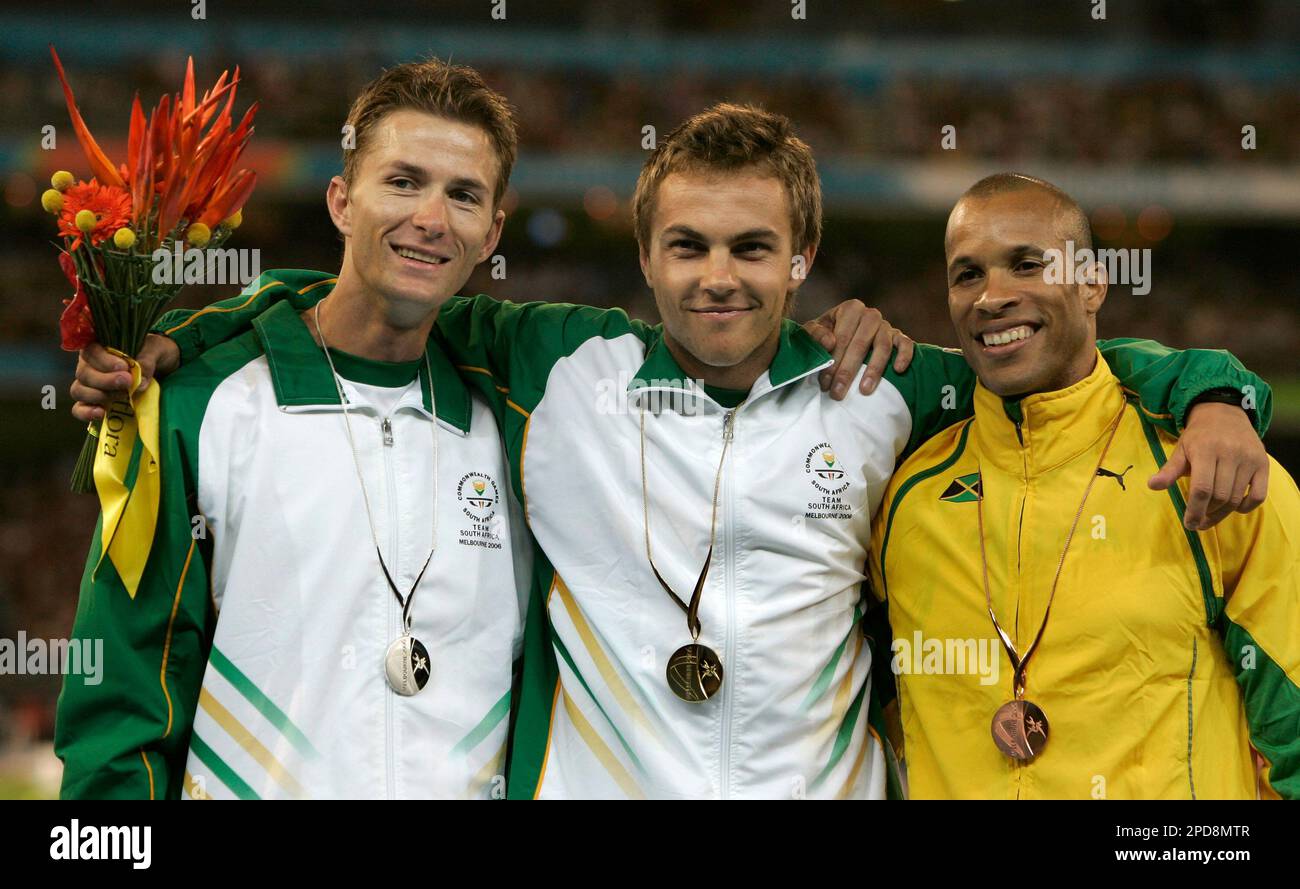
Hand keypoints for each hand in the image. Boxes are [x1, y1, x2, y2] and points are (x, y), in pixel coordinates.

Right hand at [70, 335, 180, 422]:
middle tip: (127, 382)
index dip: (104, 361)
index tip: (123, 367)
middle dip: (104, 380)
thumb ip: (147, 359)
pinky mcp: (95, 402)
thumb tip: (139, 383)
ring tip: (120, 396)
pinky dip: (86, 412)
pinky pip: (80, 409)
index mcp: (101, 346)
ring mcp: (91, 385)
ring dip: (97, 395)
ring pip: (79, 390)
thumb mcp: (157, 349)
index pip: (91, 352)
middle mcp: (91, 365)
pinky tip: (100, 413)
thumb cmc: (155, 353)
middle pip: (84, 373)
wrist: (164, 369)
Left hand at [803, 300, 914, 399]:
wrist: (840, 338)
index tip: (825, 383)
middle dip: (848, 371)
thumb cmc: (825, 336)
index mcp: (850, 309)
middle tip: (838, 393)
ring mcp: (886, 325)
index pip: (842, 338)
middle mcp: (870, 315)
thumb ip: (815, 335)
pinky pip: (905, 343)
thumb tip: (829, 342)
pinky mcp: (899, 336)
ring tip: (864, 390)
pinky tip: (898, 370)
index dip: (833, 361)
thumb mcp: (813, 333)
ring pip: (883, 347)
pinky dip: (904, 355)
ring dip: (874, 369)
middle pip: (860, 344)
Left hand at [1147, 401, 1268, 529]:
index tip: (1189, 524)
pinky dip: (1246, 507)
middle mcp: (1230, 453)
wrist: (1224, 414)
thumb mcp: (1180, 449)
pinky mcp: (1263, 464)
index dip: (1195, 510)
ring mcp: (1249, 459)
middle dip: (1207, 514)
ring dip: (1222, 513)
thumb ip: (1169, 470)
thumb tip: (1152, 486)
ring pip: (1236, 498)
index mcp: (1205, 450)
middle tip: (1198, 522)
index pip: (1202, 488)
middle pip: (1220, 496)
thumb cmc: (1199, 436)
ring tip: (1209, 517)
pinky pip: (1258, 495)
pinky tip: (1233, 508)